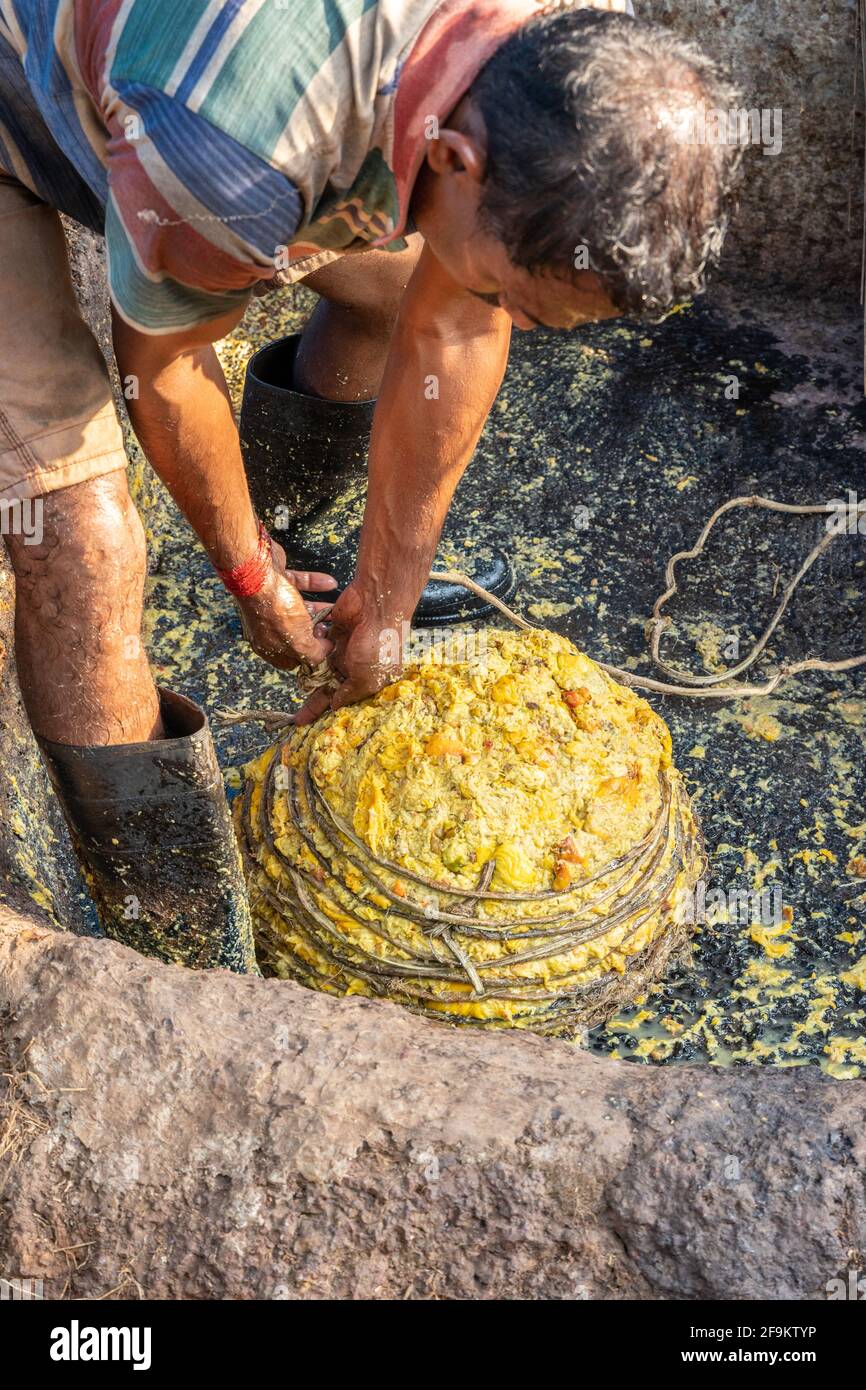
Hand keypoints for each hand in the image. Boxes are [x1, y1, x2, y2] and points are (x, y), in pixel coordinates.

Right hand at [236, 564, 335, 671]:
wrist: (254, 570)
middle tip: (331, 628)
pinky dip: (315, 584)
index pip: (291, 658)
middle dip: (316, 631)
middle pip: (297, 633)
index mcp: (267, 644)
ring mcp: (271, 602)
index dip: (309, 655)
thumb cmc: (273, 607)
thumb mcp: (298, 641)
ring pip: (300, 609)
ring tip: (336, 609)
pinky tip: (330, 584)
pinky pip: (300, 584)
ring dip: (319, 608)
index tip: (325, 647)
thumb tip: (325, 651)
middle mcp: (267, 625)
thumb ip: (313, 653)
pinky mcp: (277, 580)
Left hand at [292, 581, 407, 723]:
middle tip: (298, 718)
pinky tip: (299, 658)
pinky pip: (316, 646)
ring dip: (309, 676)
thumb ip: (349, 694)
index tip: (312, 724)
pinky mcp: (332, 632)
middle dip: (315, 701)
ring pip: (320, 668)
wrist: (377, 603)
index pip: (346, 700)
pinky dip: (310, 650)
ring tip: (295, 688)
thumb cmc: (379, 644)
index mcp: (370, 679)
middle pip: (330, 687)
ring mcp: (343, 648)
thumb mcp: (366, 678)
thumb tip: (334, 706)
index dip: (329, 711)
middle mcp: (356, 666)